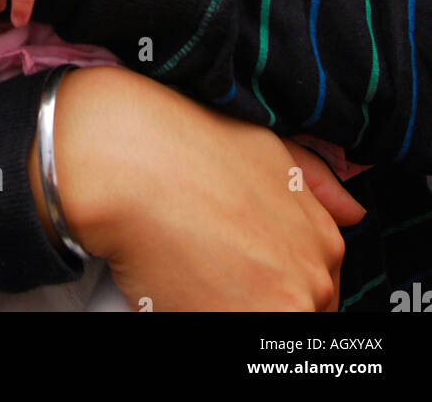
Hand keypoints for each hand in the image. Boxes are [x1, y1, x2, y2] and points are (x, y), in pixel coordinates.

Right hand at [31, 67, 362, 310]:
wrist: (129, 160)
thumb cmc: (190, 146)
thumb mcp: (269, 148)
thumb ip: (317, 184)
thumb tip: (353, 213)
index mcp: (323, 243)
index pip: (315, 290)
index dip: (273, 281)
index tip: (243, 272)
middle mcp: (310, 282)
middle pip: (293, 313)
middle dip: (255, 298)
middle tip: (211, 272)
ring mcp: (276, 312)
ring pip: (261, 324)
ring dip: (229, 307)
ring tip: (192, 279)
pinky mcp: (234, 328)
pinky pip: (230, 337)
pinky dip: (204, 315)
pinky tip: (180, 294)